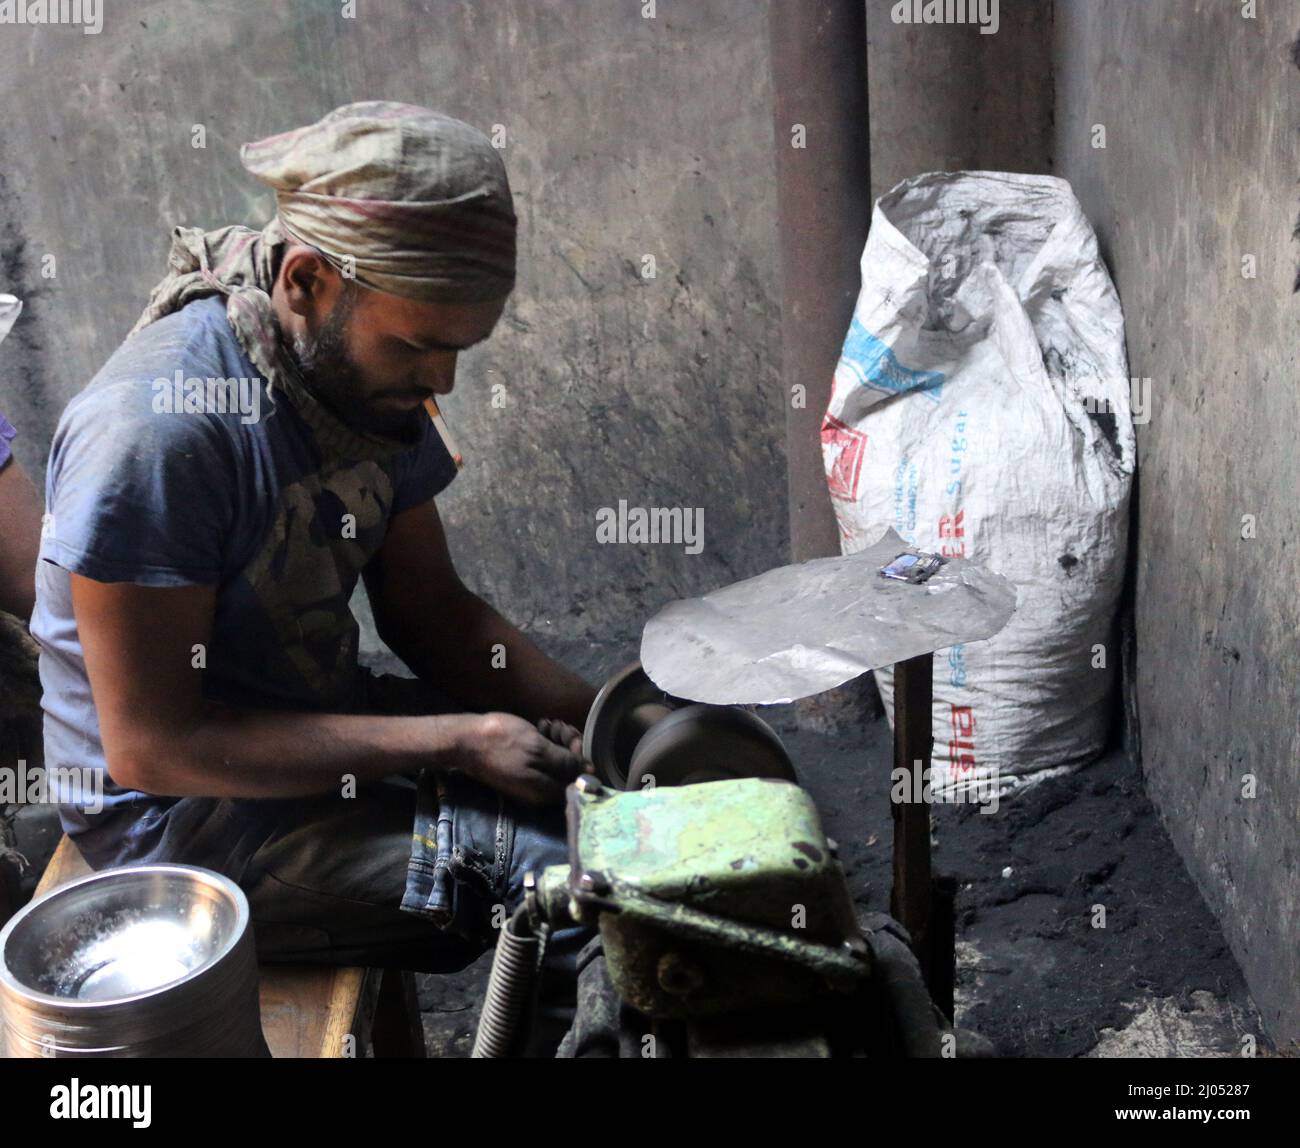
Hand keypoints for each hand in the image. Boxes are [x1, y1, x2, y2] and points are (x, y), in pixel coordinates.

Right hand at [455, 712, 585, 804]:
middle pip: (569, 771)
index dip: (582, 759)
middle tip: (558, 726)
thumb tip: (591, 773)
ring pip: (557, 761)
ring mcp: (531, 780)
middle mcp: (540, 791)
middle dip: (570, 746)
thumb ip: (566, 762)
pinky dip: (546, 742)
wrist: (465, 740)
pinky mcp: (522, 769)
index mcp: (547, 791)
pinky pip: (543, 759)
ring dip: (559, 740)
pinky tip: (541, 726)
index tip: (572, 738)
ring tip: (548, 724)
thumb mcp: (538, 749)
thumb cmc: (501, 742)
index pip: (580, 781)